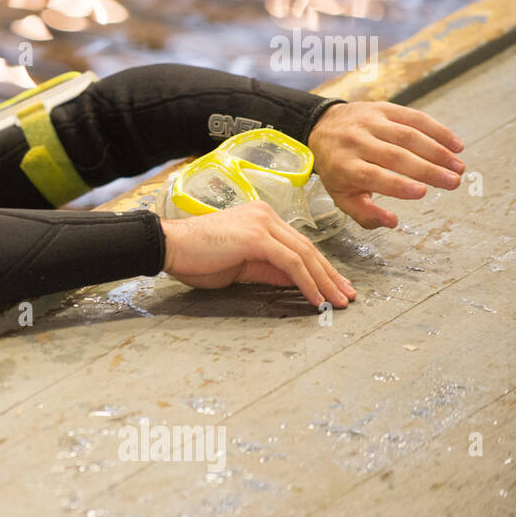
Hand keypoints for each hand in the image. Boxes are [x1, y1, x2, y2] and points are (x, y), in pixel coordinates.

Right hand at [161, 201, 355, 308]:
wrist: (169, 246)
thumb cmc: (195, 257)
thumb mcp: (239, 266)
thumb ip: (268, 270)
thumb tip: (295, 282)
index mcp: (261, 218)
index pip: (298, 244)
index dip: (320, 268)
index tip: (333, 287)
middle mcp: (266, 215)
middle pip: (308, 248)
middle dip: (330, 275)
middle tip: (346, 295)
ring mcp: (263, 224)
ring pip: (305, 255)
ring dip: (324, 281)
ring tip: (337, 301)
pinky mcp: (257, 237)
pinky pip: (291, 263)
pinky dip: (307, 283)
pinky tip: (316, 299)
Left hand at [307, 101, 464, 228]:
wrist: (323, 127)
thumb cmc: (337, 168)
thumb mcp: (341, 195)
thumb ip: (364, 213)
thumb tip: (391, 223)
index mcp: (342, 165)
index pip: (371, 175)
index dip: (397, 184)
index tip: (422, 192)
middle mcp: (355, 141)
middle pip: (395, 156)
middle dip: (427, 170)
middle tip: (453, 183)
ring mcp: (370, 121)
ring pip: (408, 135)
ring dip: (438, 151)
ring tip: (458, 168)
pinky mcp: (384, 108)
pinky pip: (415, 118)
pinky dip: (438, 131)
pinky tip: (455, 145)